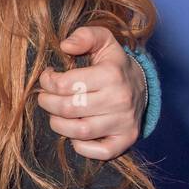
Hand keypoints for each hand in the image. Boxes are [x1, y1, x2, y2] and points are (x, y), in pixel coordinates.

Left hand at [36, 25, 145, 160]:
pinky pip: (100, 152)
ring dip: (59, 125)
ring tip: (56, 115)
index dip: (47, 82)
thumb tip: (65, 45)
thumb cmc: (114, 65)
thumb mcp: (104, 42)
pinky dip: (81, 147)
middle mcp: (120, 99)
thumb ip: (84, 36)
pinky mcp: (127, 139)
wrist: (142, 86)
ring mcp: (124, 122)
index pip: (65, 84)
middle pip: (68, 108)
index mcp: (111, 74)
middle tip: (46, 98)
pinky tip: (75, 134)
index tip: (47, 79)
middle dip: (48, 103)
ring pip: (79, 131)